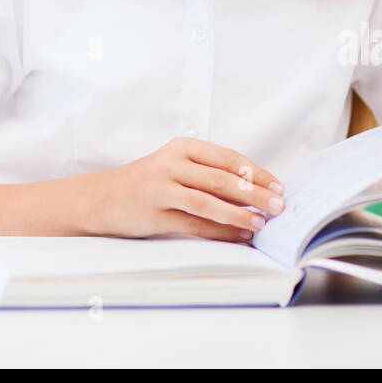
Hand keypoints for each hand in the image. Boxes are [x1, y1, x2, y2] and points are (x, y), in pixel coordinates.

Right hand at [91, 136, 285, 240]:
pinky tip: (238, 236)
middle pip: (221, 179)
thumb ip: (207, 172)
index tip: (278, 186)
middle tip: (279, 206)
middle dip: (255, 193)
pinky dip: (221, 232)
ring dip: (239, 214)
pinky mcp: (156, 215)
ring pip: (208, 202)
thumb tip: (254, 189)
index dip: (256, 172)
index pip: (227, 157)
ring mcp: (161, 190)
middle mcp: (171, 164)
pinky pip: (195, 225)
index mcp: (181, 147)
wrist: (103, 197)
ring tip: (261, 223)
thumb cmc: (147, 181)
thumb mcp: (175, 165)